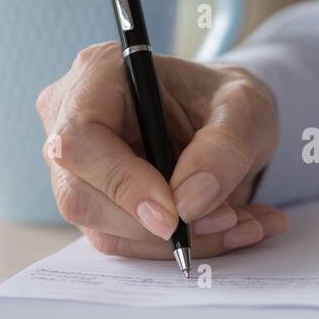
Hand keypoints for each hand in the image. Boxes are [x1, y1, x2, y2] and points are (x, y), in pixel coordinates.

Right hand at [35, 42, 285, 257]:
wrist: (227, 120)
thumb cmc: (228, 101)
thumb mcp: (247, 110)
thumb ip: (224, 149)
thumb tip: (187, 203)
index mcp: (100, 73)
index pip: (80, 139)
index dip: (122, 184)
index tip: (174, 216)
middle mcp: (71, 117)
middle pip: (81, 195)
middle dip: (155, 224)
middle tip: (226, 219)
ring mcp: (77, 165)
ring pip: (104, 229)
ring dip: (176, 241)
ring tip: (240, 222)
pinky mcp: (95, 202)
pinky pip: (125, 242)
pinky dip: (179, 246)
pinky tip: (226, 228)